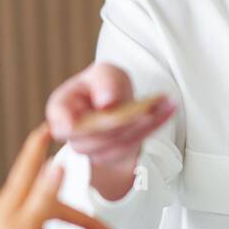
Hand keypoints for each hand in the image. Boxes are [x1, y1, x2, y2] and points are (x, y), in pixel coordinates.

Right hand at [46, 62, 175, 166]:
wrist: (118, 103)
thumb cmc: (104, 86)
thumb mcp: (105, 73)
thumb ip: (104, 81)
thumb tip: (107, 101)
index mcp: (62, 109)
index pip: (59, 119)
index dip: (64, 122)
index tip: (71, 124)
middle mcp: (75, 134)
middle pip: (94, 136)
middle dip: (120, 122)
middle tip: (145, 109)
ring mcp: (94, 149)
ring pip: (117, 143)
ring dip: (144, 125)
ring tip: (165, 105)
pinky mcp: (115, 155)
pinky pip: (135, 144)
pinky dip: (154, 126)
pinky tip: (169, 109)